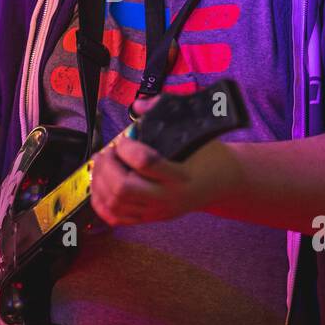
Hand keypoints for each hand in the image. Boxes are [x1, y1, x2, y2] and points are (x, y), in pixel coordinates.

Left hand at [89, 127, 241, 226]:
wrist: (224, 184)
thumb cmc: (209, 155)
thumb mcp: (196, 131)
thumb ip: (166, 113)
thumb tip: (138, 106)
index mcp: (181, 175)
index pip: (145, 163)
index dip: (127, 147)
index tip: (126, 137)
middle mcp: (167, 197)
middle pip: (124, 188)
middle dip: (107, 166)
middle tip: (108, 151)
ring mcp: (157, 211)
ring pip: (115, 203)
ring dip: (100, 181)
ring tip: (103, 164)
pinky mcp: (150, 219)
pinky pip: (116, 218)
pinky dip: (100, 202)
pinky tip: (100, 184)